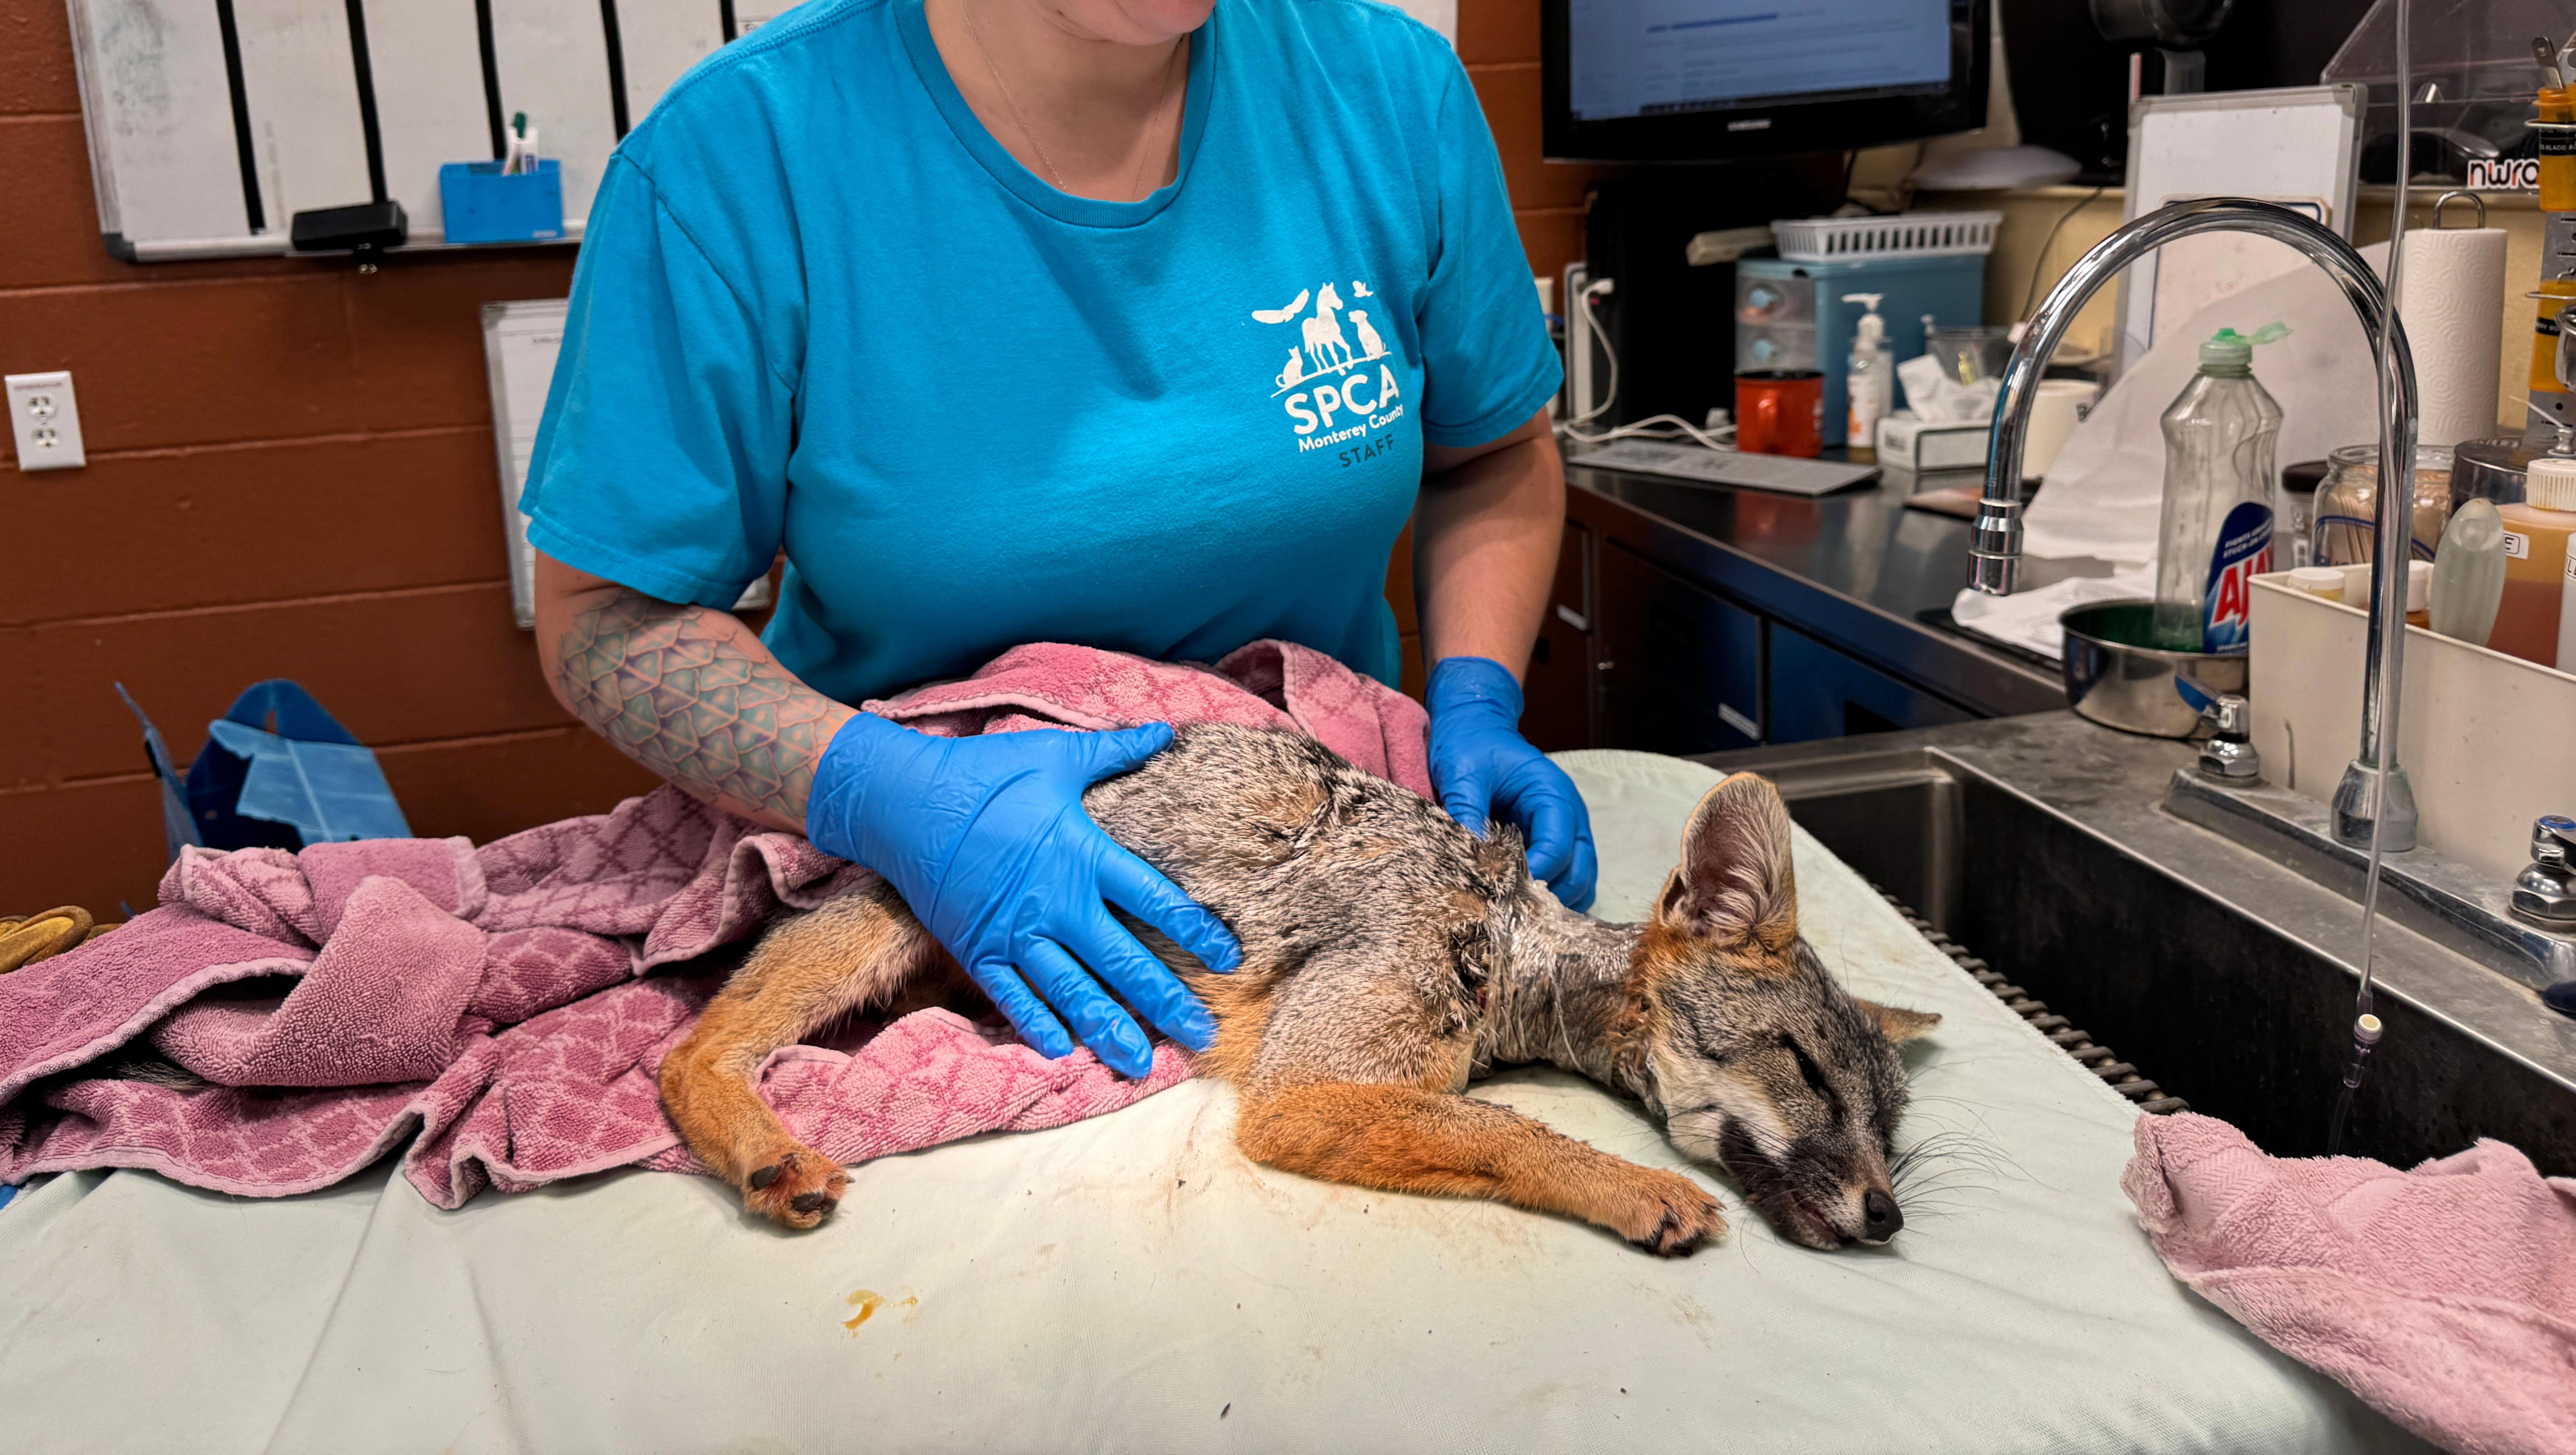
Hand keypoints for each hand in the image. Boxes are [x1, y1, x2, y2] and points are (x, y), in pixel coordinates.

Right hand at [803, 714, 1240, 1076]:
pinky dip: (1038, 1025)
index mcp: (1082, 855)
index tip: (1231, 959)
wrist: (902, 801)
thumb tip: (1167, 731)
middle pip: (1124, 962)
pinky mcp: (976, 949)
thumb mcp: (1055, 756)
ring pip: (1073, 992)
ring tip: (1142, 1063)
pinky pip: (1014, 998)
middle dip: (1166, 1002)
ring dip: (1110, 1029)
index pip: (1156, 900)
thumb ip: (1116, 750)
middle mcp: (1055, 902)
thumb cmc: (983, 774)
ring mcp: (1015, 932)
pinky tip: (1062, 1052)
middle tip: (1203, 1035)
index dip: (1196, 931)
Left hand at [1424, 656, 1597, 910]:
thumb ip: (1467, 810)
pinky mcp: (1551, 844)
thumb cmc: (1471, 745)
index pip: (1559, 845)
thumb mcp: (1463, 773)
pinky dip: (1549, 898)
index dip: (1536, 875)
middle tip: (1512, 914)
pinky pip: (1564, 879)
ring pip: (1579, 881)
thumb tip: (1470, 855)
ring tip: (1516, 916)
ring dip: (1554, 902)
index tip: (1504, 894)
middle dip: (1550, 897)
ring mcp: (1564, 832)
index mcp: (1553, 794)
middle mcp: (1568, 816)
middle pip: (1580, 870)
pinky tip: (1519, 907)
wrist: (1474, 727)